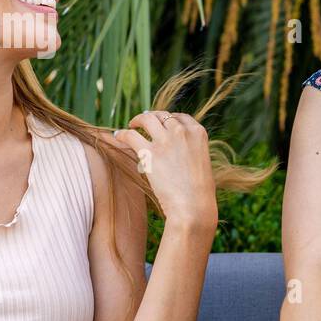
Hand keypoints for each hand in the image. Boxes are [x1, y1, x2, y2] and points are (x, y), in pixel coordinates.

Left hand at [113, 111, 217, 231]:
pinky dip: (123, 134)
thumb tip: (177, 151)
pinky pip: (131, 135)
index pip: (181, 117)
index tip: (162, 121)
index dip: (169, 118)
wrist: (193, 205)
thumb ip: (190, 150)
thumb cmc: (199, 192)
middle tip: (144, 122)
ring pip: (147, 119)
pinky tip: (119, 136)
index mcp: (198, 133)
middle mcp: (182, 132)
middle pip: (163, 115)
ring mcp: (165, 140)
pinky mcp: (150, 152)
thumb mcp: (201, 163)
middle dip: (152, 117)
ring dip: (137, 120)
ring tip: (131, 125)